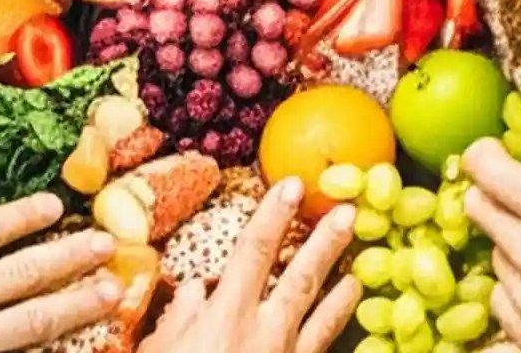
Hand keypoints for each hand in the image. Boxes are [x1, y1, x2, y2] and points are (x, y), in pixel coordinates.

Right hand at [139, 178, 361, 352]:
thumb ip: (180, 318)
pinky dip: (333, 335)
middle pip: (303, 277)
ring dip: (343, 291)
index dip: (273, 214)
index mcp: (227, 316)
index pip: (254, 251)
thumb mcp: (159, 352)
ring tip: (361, 270)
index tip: (293, 184)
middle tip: (352, 212)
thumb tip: (197, 290)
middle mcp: (266, 334)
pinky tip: (343, 325)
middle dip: (328, 242)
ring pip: (325, 319)